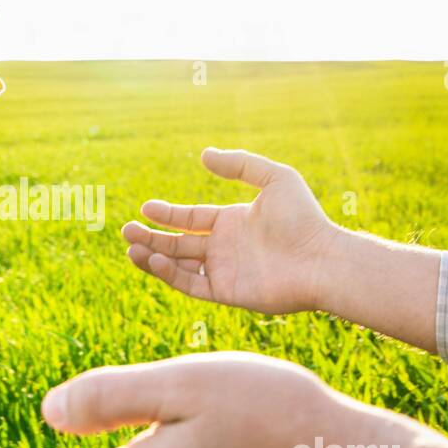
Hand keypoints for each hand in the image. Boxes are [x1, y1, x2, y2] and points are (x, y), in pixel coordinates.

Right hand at [121, 148, 339, 314]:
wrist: (322, 259)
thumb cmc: (304, 219)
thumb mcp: (275, 178)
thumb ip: (240, 165)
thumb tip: (203, 155)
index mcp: (232, 222)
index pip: (190, 219)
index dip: (167, 215)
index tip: (145, 208)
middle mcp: (224, 248)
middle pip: (178, 243)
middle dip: (151, 237)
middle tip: (125, 230)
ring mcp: (224, 271)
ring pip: (178, 265)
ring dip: (153, 257)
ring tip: (131, 247)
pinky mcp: (226, 293)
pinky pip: (190, 284)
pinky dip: (169, 274)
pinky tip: (154, 259)